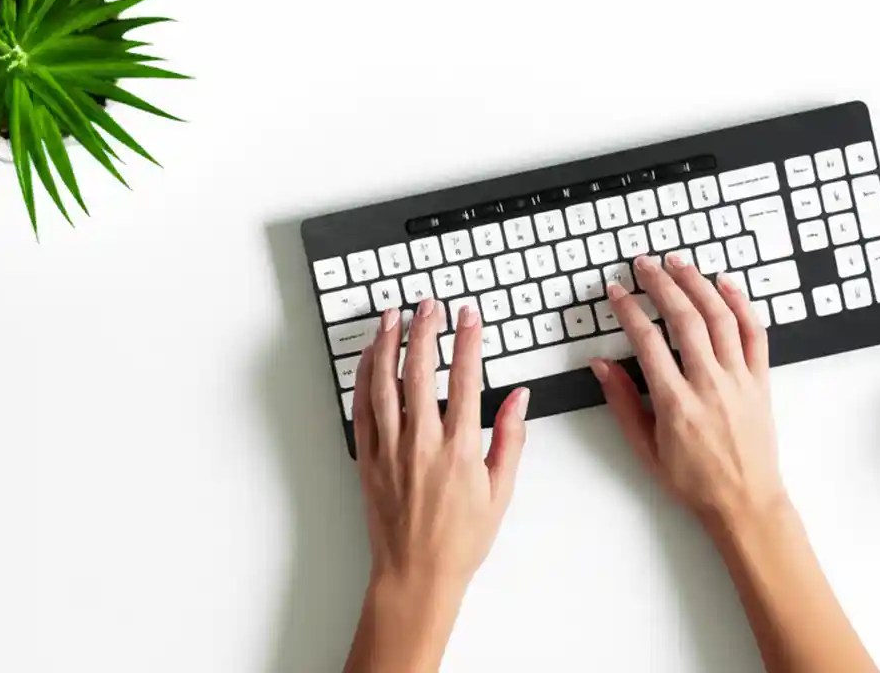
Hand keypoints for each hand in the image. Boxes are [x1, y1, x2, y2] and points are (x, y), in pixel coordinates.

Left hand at [352, 299, 529, 591]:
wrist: (416, 574)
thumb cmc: (460, 539)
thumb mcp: (501, 490)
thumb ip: (510, 439)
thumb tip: (518, 398)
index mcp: (459, 450)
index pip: (464, 380)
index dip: (468, 341)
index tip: (470, 316)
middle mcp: (422, 444)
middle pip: (421, 371)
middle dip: (426, 330)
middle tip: (430, 304)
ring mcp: (390, 450)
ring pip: (385, 384)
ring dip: (388, 344)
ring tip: (393, 316)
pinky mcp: (368, 460)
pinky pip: (362, 410)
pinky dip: (363, 379)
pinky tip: (368, 358)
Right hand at [590, 254, 784, 526]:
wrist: (745, 502)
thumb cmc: (694, 481)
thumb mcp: (645, 449)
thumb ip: (622, 403)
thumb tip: (601, 365)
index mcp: (676, 404)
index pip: (647, 341)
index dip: (629, 310)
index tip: (617, 291)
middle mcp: (709, 385)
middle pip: (684, 319)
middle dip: (661, 284)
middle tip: (644, 264)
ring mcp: (739, 380)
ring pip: (720, 317)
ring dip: (697, 284)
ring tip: (678, 263)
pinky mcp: (761, 381)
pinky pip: (755, 333)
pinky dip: (741, 303)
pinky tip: (725, 284)